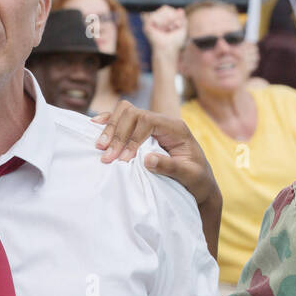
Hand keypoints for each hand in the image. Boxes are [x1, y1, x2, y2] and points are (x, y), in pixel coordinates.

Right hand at [92, 101, 218, 206]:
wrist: (200, 182)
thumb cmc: (198, 180)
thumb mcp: (190, 177)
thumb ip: (171, 167)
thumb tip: (147, 159)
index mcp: (176, 128)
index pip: (147, 121)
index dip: (131, 138)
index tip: (123, 159)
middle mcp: (163, 122)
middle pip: (133, 113)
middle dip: (117, 133)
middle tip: (107, 156)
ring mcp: (152, 124)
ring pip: (125, 112)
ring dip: (111, 128)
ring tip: (100, 147)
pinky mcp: (143, 131)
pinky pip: (123, 118)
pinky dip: (109, 121)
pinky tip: (95, 126)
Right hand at [141, 4, 185, 68]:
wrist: (169, 49)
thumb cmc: (175, 41)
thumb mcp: (183, 28)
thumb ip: (183, 18)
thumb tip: (180, 10)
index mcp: (163, 19)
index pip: (168, 8)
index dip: (175, 14)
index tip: (177, 26)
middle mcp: (156, 19)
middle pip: (165, 7)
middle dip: (172, 17)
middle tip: (172, 28)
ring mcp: (150, 22)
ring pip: (160, 12)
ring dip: (167, 21)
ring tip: (167, 30)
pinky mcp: (147, 26)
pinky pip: (154, 17)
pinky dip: (161, 23)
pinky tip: (161, 30)